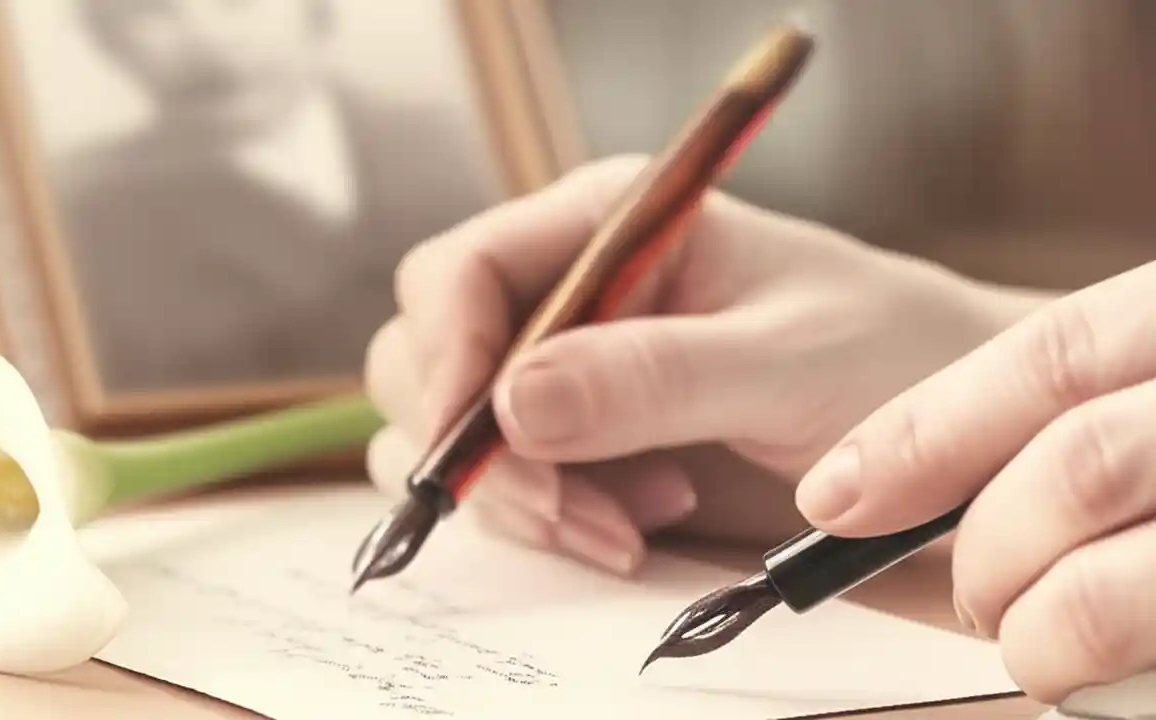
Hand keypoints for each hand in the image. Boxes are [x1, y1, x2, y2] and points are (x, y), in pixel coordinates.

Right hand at [365, 155, 1040, 574]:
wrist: (945, 437)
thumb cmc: (890, 361)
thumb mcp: (786, 362)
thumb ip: (655, 376)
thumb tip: (514, 402)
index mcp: (610, 227)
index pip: (466, 269)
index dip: (449, 352)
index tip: (481, 440)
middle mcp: (573, 294)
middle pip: (432, 353)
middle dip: (478, 445)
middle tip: (566, 506)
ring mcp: (572, 374)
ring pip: (460, 434)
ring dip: (521, 496)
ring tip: (631, 524)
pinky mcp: (587, 447)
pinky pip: (512, 489)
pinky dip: (551, 523)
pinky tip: (641, 528)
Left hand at [794, 261, 1155, 703]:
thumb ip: (1078, 427)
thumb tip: (874, 489)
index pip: (1056, 355)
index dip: (925, 428)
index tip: (833, 494)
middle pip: (1076, 464)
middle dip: (987, 547)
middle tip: (976, 594)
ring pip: (1103, 592)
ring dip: (1037, 636)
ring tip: (1039, 647)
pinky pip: (1153, 671)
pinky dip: (1107, 685)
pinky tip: (1106, 675)